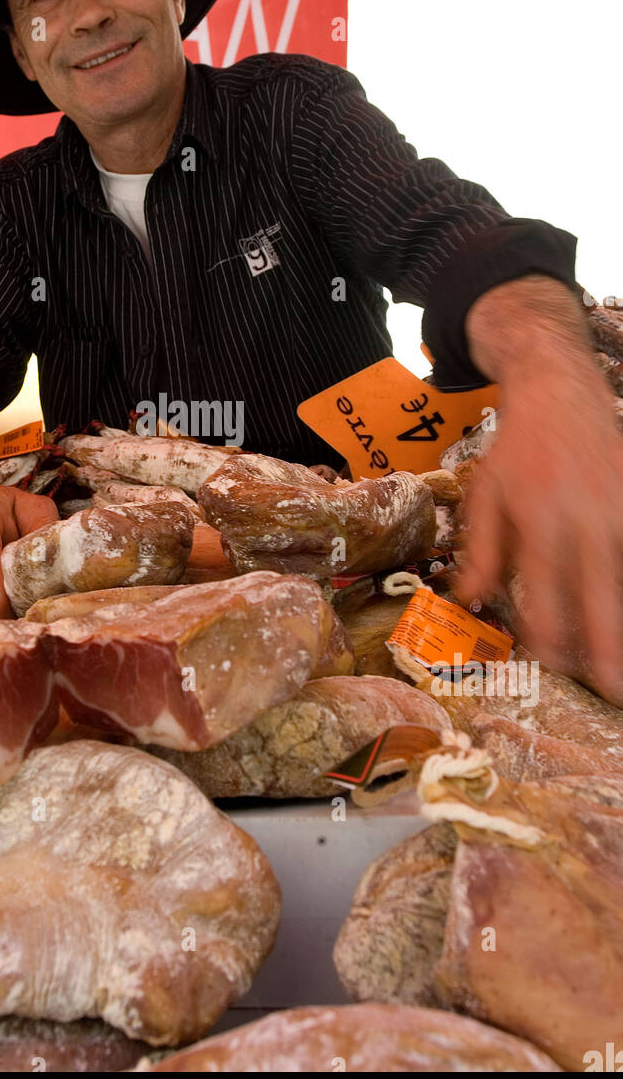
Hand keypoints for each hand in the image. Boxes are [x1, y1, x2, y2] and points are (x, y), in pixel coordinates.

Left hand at [455, 363, 622, 706]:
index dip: (547, 631)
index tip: (550, 665)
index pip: (543, 588)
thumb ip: (480, 550)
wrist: (559, 388)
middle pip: (599, 592)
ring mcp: (619, 507)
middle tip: (614, 690)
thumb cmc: (516, 448)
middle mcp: (585, 516)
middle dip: (606, 644)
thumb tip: (470, 601)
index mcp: (539, 517)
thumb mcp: (484, 493)